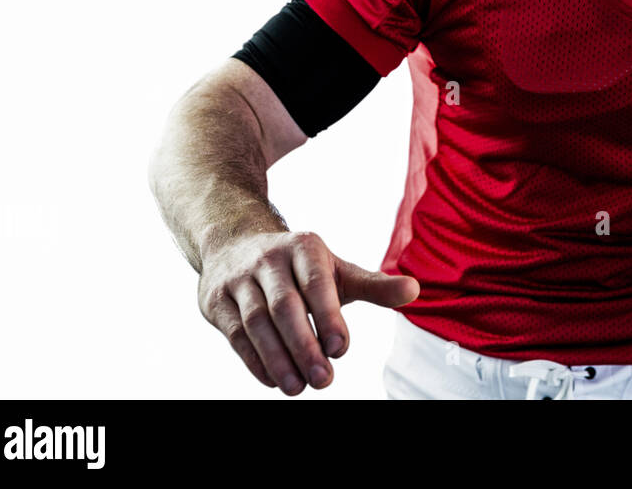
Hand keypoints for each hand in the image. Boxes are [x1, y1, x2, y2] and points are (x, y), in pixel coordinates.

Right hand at [198, 230, 419, 395]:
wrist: (235, 244)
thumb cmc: (299, 267)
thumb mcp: (337, 270)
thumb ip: (373, 285)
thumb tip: (415, 290)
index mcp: (304, 247)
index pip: (316, 283)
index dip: (328, 316)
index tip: (341, 349)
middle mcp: (269, 260)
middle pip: (285, 306)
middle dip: (304, 345)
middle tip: (323, 380)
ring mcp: (239, 279)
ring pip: (256, 323)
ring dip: (278, 359)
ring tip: (298, 388)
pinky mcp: (216, 301)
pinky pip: (236, 335)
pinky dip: (256, 361)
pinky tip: (275, 380)